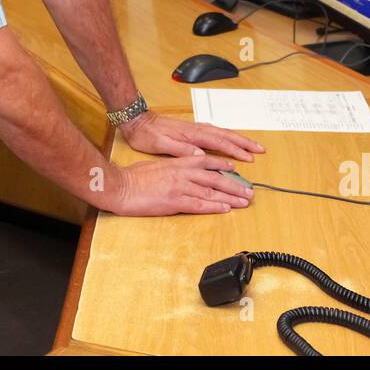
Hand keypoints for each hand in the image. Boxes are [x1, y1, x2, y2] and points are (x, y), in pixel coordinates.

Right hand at [105, 155, 253, 215]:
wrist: (120, 186)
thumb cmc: (134, 176)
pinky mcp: (174, 202)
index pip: (206, 161)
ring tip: (244, 201)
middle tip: (249, 191)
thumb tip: (184, 169)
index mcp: (178, 162)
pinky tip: (225, 208)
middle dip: (235, 185)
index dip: (223, 165)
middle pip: (215, 178)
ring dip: (231, 197)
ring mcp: (180, 186)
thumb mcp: (157, 165)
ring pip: (212, 191)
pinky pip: (199, 204)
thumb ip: (174, 166)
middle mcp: (182, 172)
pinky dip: (214, 206)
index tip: (236, 170)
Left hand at [122, 110, 264, 161]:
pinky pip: (215, 133)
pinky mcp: (192, 130)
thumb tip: (200, 156)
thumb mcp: (160, 145)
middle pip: (226, 135)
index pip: (219, 143)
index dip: (235, 151)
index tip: (248, 158)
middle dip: (244, 143)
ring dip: (238, 139)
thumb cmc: (147, 135)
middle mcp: (196, 130)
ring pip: (222, 133)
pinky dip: (226, 137)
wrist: (137, 120)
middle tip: (260, 150)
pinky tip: (230, 142)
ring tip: (251, 146)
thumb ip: (181, 150)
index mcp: (192, 135)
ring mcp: (195, 129)